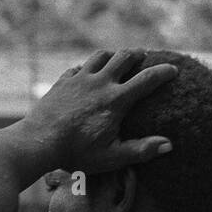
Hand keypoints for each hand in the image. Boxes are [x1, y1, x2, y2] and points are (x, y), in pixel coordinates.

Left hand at [27, 49, 176, 173]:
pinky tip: (88, 73)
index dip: (163, 72)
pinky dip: (88, 67)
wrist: (37, 141)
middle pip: (124, 57)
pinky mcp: (63, 81)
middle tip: (145, 55)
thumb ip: (141, 150)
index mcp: (116, 100)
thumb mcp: (112, 157)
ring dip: (113, 54)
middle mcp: (99, 83)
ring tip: (119, 57)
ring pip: (101, 55)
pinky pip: (79, 67)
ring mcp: (79, 79)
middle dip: (138, 54)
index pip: (146, 79)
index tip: (174, 70)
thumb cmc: (76, 152)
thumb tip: (168, 145)